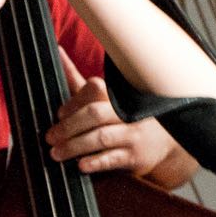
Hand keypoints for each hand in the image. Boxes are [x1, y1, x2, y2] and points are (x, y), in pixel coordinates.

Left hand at [48, 49, 199, 189]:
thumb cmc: (126, 119)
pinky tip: (81, 164)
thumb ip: (80, 81)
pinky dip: (93, 162)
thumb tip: (57, 52)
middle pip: (95, 113)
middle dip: (68, 127)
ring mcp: (134, 133)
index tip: (60, 114)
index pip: (95, 90)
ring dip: (74, 146)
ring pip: (100, 137)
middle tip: (51, 137)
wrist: (164, 145)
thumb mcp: (106, 99)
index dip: (73, 103)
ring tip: (57, 153)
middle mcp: (129, 111)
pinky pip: (111, 158)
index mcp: (120, 95)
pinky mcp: (136, 156)